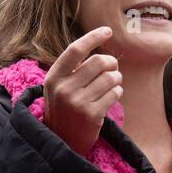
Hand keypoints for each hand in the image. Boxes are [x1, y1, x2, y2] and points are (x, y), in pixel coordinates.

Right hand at [42, 26, 122, 155]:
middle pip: (98, 62)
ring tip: (111, 85)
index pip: (75, 50)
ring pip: (110, 78)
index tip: (107, 31)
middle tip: (112, 69)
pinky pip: (115, 94)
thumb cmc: (65, 109)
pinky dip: (117, 93)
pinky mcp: (92, 115)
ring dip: (116, 79)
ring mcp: (77, 102)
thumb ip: (73, 68)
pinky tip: (111, 97)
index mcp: (54, 77)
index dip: (93, 37)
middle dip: (111, 63)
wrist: (62, 142)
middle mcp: (64, 88)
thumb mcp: (59, 87)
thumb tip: (97, 44)